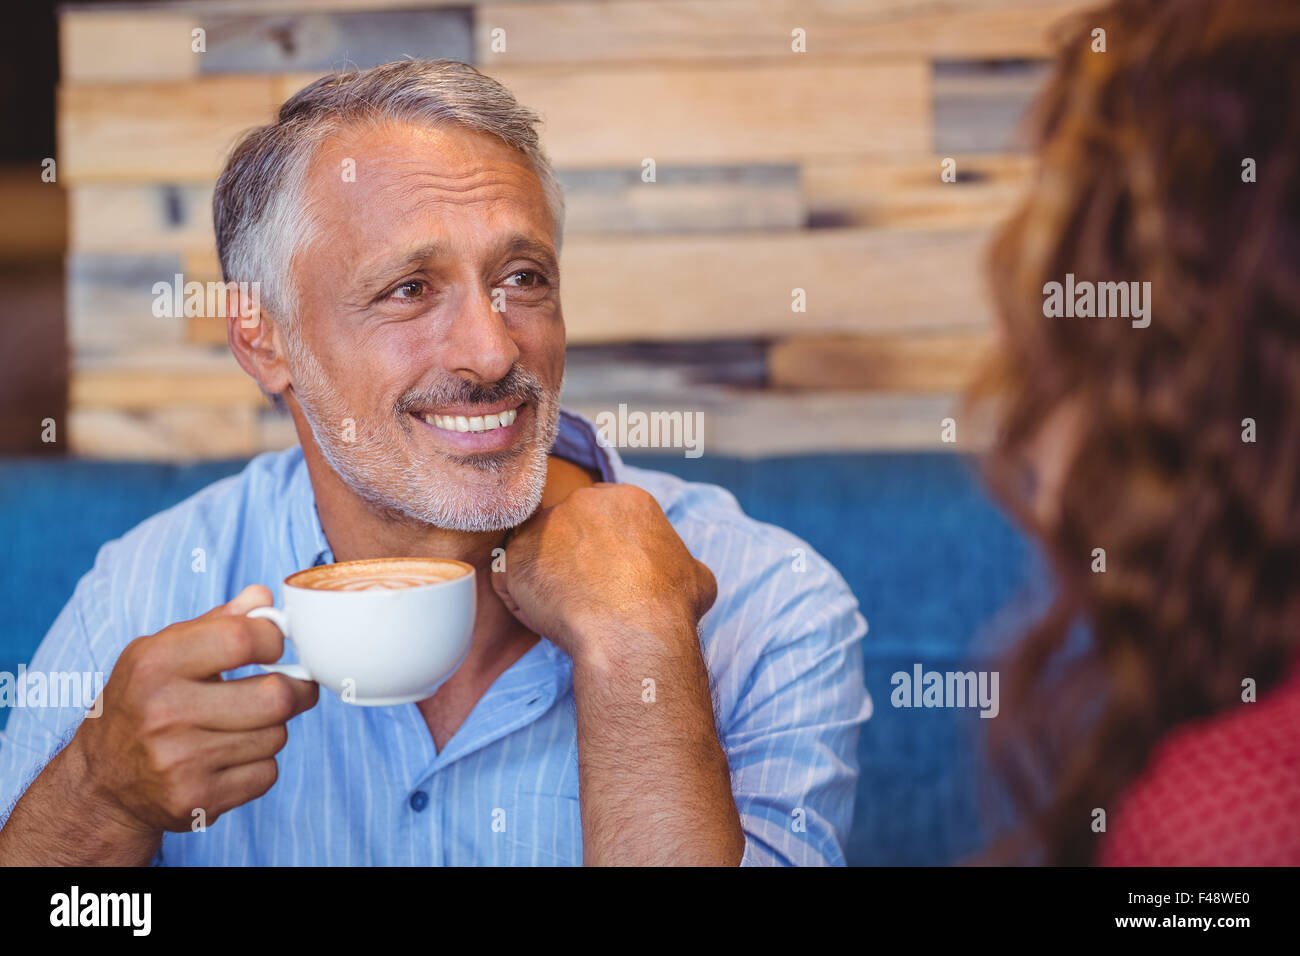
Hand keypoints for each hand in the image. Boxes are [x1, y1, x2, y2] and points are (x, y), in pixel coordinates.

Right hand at [72, 585, 318, 835]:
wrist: (101, 782)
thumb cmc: (143, 703)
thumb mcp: (163, 652)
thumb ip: (218, 623)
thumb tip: (265, 598)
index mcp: (155, 663)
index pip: (243, 638)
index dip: (274, 639)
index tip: (275, 645)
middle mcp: (163, 712)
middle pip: (275, 696)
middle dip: (296, 690)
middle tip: (293, 686)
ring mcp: (179, 761)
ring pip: (276, 736)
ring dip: (273, 729)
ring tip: (244, 724)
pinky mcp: (196, 800)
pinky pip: (267, 774)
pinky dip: (260, 765)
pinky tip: (230, 757)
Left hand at [490, 483, 716, 664]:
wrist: (634, 633)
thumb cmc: (669, 607)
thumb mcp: (696, 576)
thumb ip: (679, 562)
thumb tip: (681, 572)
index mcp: (627, 500)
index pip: (604, 514)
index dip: (603, 544)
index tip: (607, 572)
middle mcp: (583, 501)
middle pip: (568, 523)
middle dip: (572, 553)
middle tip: (584, 590)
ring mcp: (546, 525)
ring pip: (538, 546)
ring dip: (546, 572)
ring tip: (564, 608)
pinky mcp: (517, 555)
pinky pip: (510, 574)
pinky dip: (520, 596)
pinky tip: (544, 617)